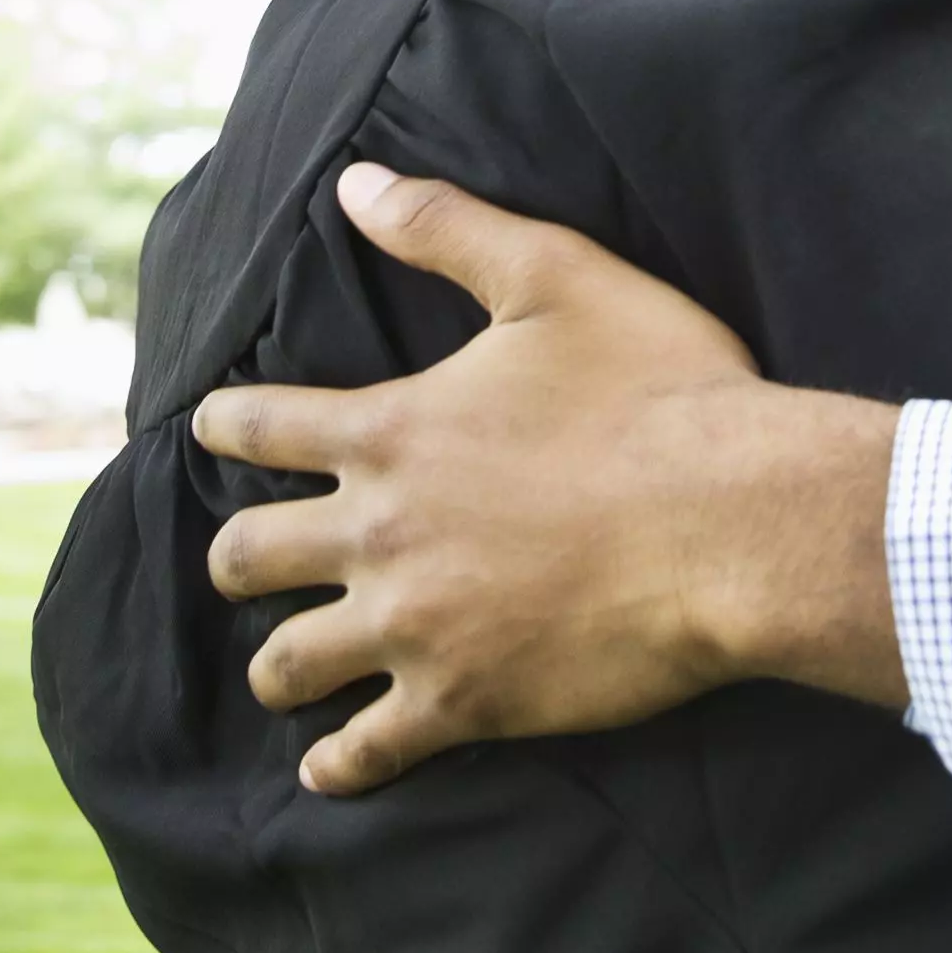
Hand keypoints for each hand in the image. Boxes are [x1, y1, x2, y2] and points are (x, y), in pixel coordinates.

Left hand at [191, 163, 904, 794]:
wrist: (738, 522)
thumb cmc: (660, 392)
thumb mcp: (555, 277)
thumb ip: (446, 229)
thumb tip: (356, 183)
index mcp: (392, 433)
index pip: (262, 428)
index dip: (226, 425)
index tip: (213, 430)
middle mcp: (380, 534)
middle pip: (248, 557)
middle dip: (235, 560)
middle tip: (243, 565)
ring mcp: (417, 626)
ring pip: (289, 661)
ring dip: (276, 665)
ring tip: (281, 671)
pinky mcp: (466, 702)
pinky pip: (368, 750)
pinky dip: (338, 765)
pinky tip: (324, 770)